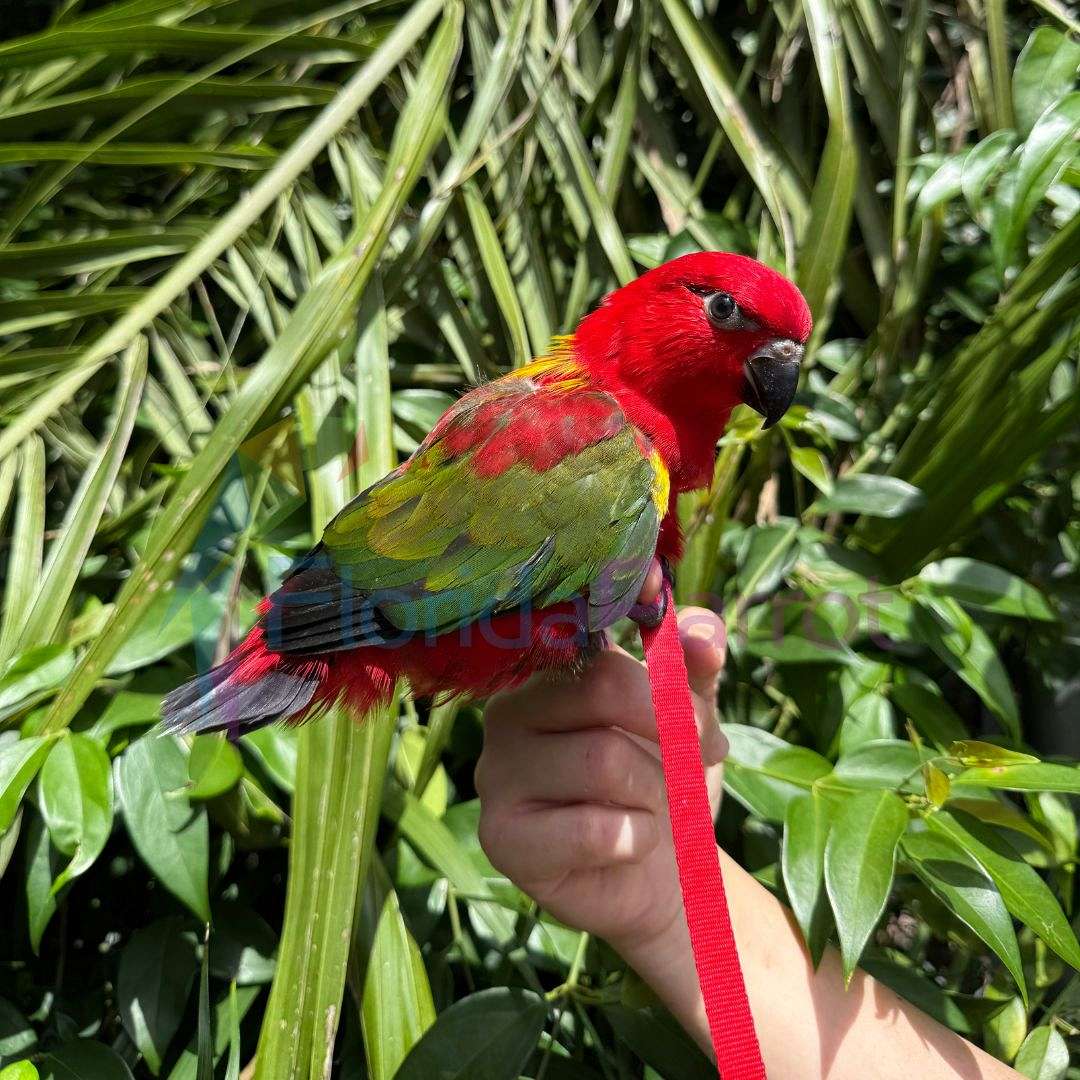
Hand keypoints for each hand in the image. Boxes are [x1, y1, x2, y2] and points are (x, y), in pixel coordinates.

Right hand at [475, 562, 726, 955]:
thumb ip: (696, 668)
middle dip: (672, 727)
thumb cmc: (667, 782)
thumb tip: (705, 636)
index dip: (658, 668)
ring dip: (656, 790)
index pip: (600, 642)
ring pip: (603, 759)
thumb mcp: (694, 717)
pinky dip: (636, 838)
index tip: (692, 692)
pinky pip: (593, 829)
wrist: (662, 877)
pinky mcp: (501, 837)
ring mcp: (494, 774)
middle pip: (601, 688)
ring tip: (655, 806)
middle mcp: (508, 713)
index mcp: (548, 672)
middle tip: (699, 757)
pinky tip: (629, 843)